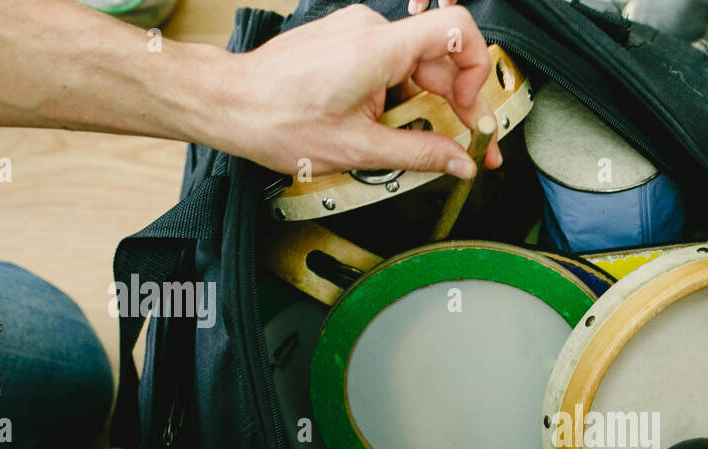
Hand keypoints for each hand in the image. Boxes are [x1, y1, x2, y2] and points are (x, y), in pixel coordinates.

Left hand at [218, 4, 501, 177]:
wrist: (230, 103)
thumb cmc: (277, 119)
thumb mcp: (358, 150)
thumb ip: (419, 155)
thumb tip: (460, 162)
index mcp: (378, 48)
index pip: (457, 28)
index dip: (477, 70)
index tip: (471, 110)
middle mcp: (370, 29)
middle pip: (440, 58)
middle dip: (458, 104)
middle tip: (468, 147)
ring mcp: (356, 32)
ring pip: (416, 65)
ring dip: (426, 105)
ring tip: (418, 144)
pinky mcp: (345, 41)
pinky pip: (391, 64)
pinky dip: (401, 96)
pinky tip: (389, 127)